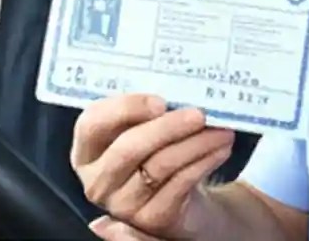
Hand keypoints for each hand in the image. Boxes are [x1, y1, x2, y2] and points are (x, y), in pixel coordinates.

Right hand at [72, 94, 235, 239]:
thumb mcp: (142, 130)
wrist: (178, 197)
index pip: (92, 124)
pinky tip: (220, 149)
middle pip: (127, 149)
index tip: (160, 101)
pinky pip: (179, 184)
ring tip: (221, 130)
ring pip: (159, 166)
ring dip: (195, 144)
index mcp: (87, 150)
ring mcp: (122, 204)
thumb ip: (147, 112)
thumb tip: (180, 90)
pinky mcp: (151, 218)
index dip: (124, 109)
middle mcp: (98, 179)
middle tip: (199, 114)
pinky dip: (203, 162)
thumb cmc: (155, 152)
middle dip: (167, 128)